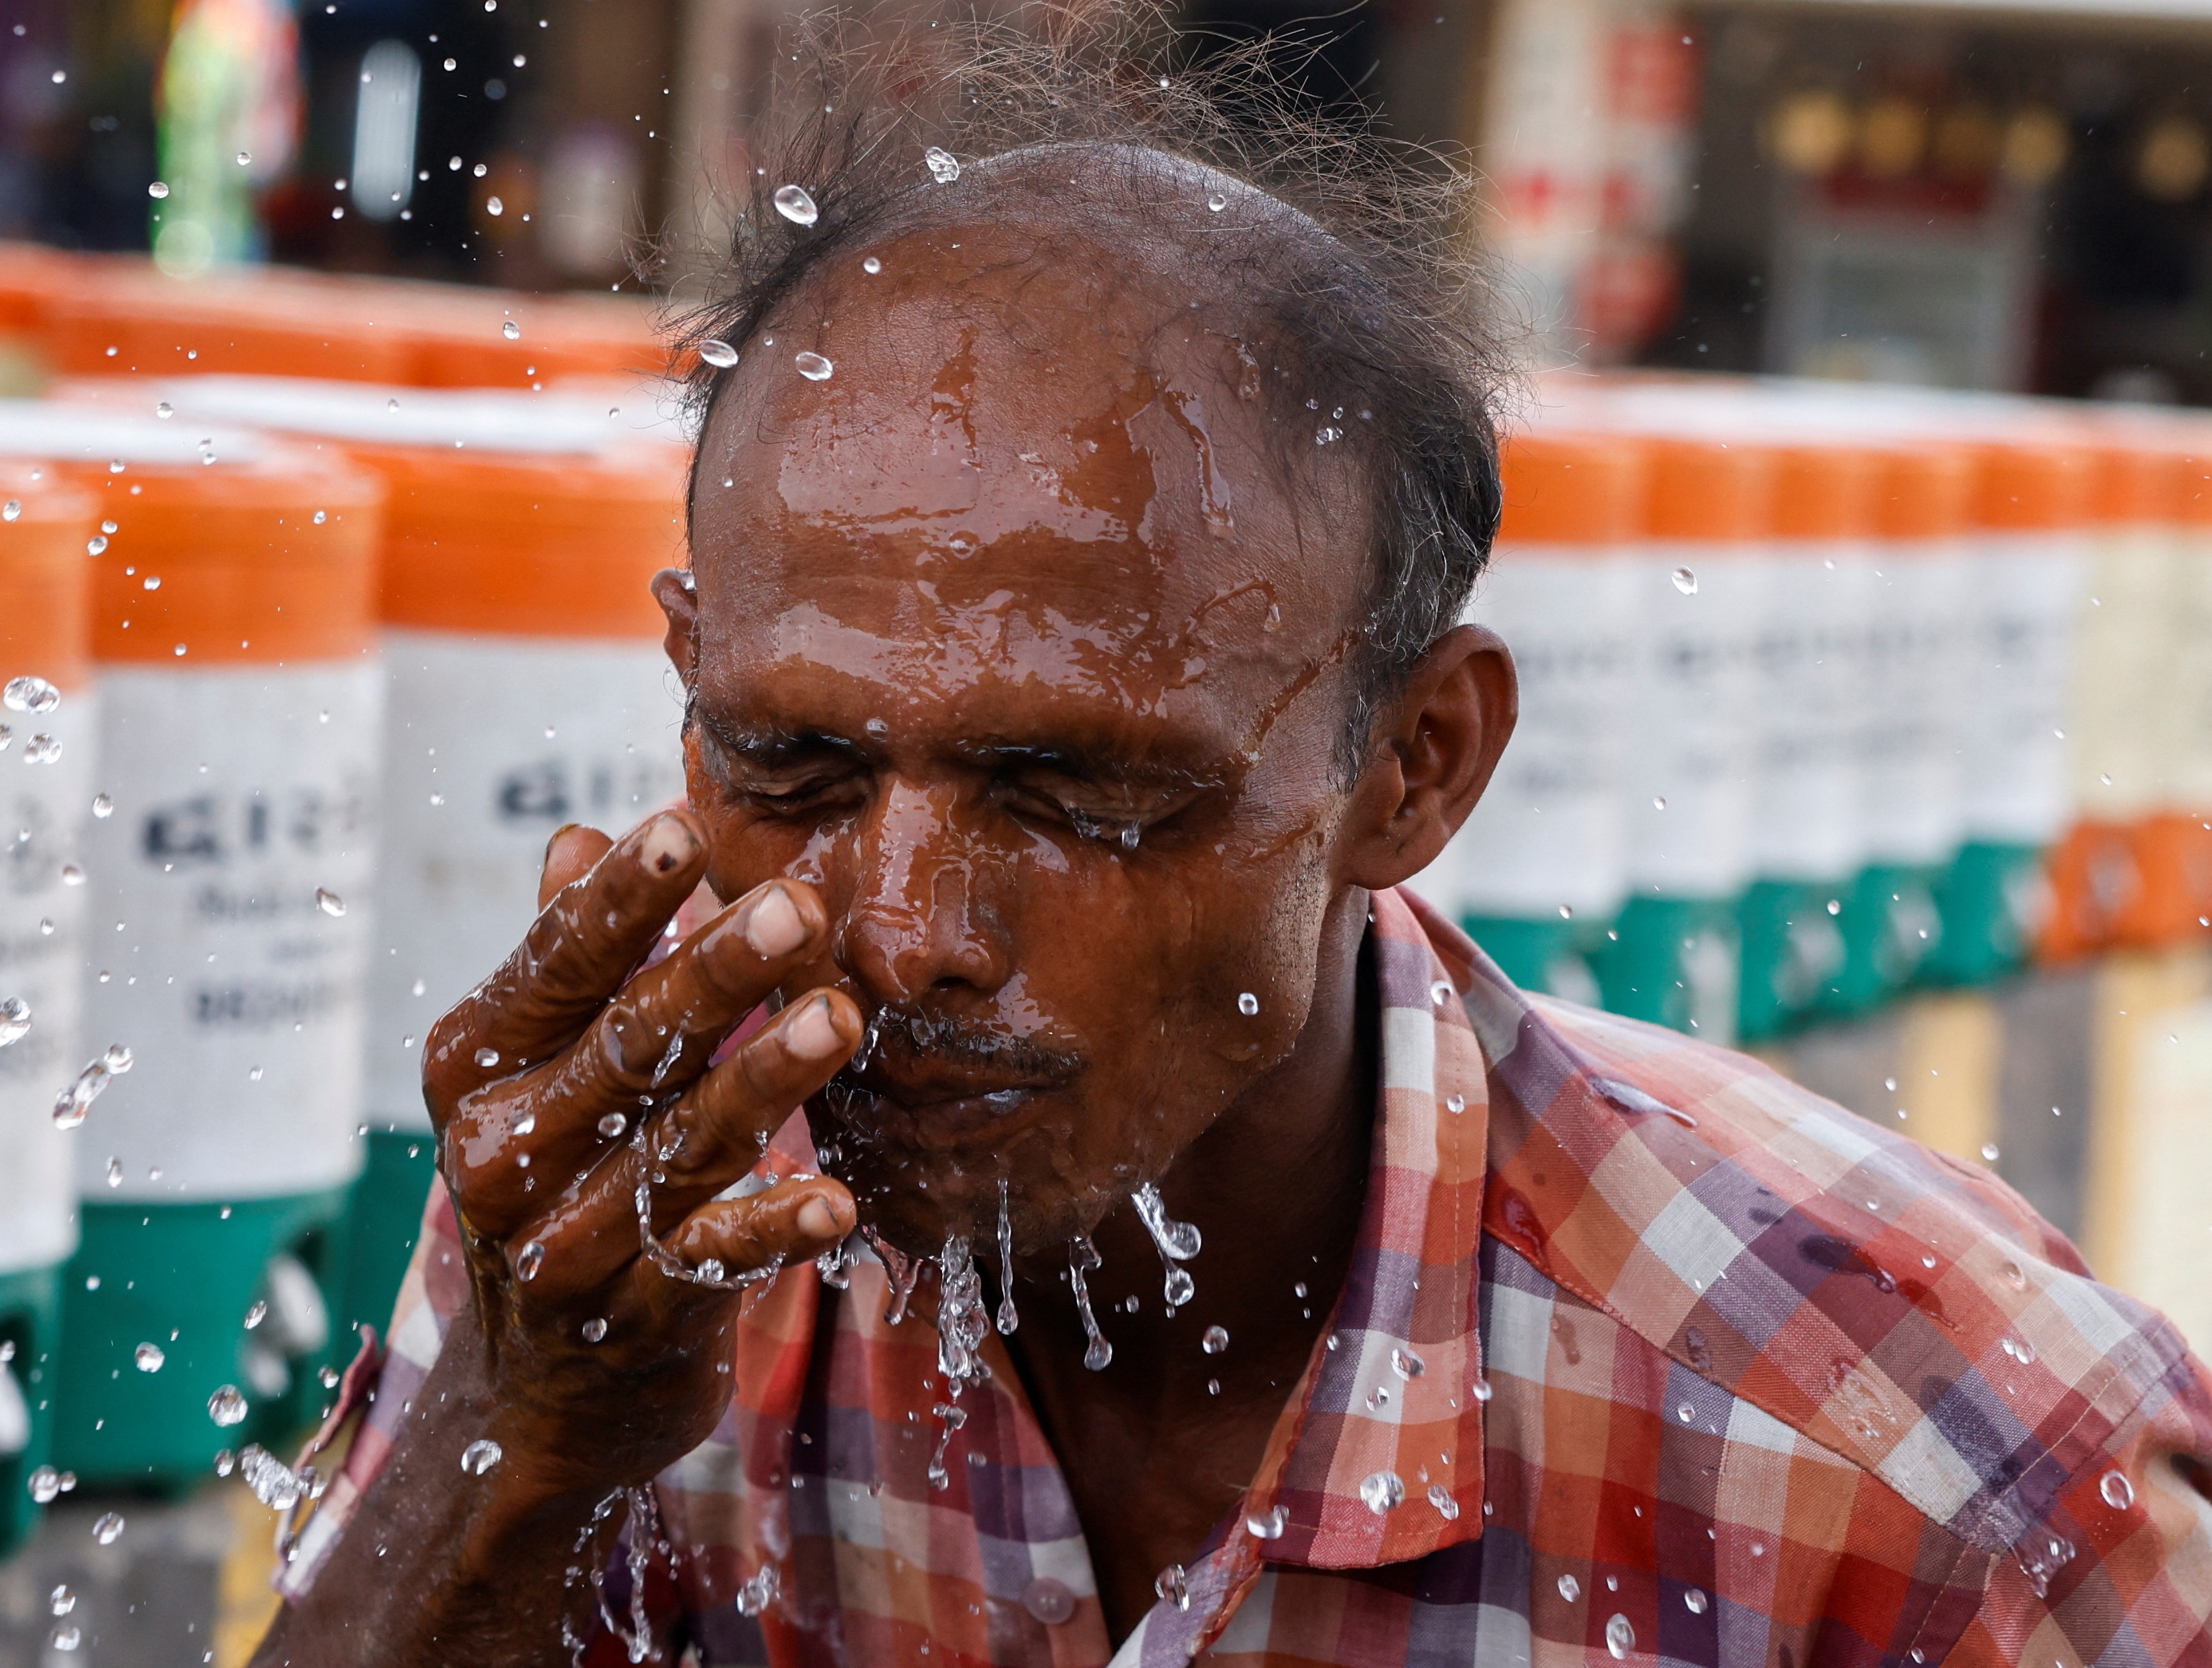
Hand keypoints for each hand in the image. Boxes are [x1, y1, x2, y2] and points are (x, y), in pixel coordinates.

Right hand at [421, 809, 860, 1497]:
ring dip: (765, 1078)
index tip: (681, 828)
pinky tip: (837, 1199)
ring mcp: (561, 1244)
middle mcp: (499, 1155)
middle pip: (624, 1046)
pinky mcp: (633, 1317)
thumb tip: (577, 837)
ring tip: (838, 1017)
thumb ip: (567, 960)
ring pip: (678, 1144)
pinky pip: (713, 1260)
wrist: (537, 1394)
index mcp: (475, 1070)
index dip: (618, 902)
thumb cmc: (560, 1182)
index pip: (553, 967)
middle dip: (714, 973)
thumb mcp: (540, 1072)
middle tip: (797, 906)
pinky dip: (776, 1228)